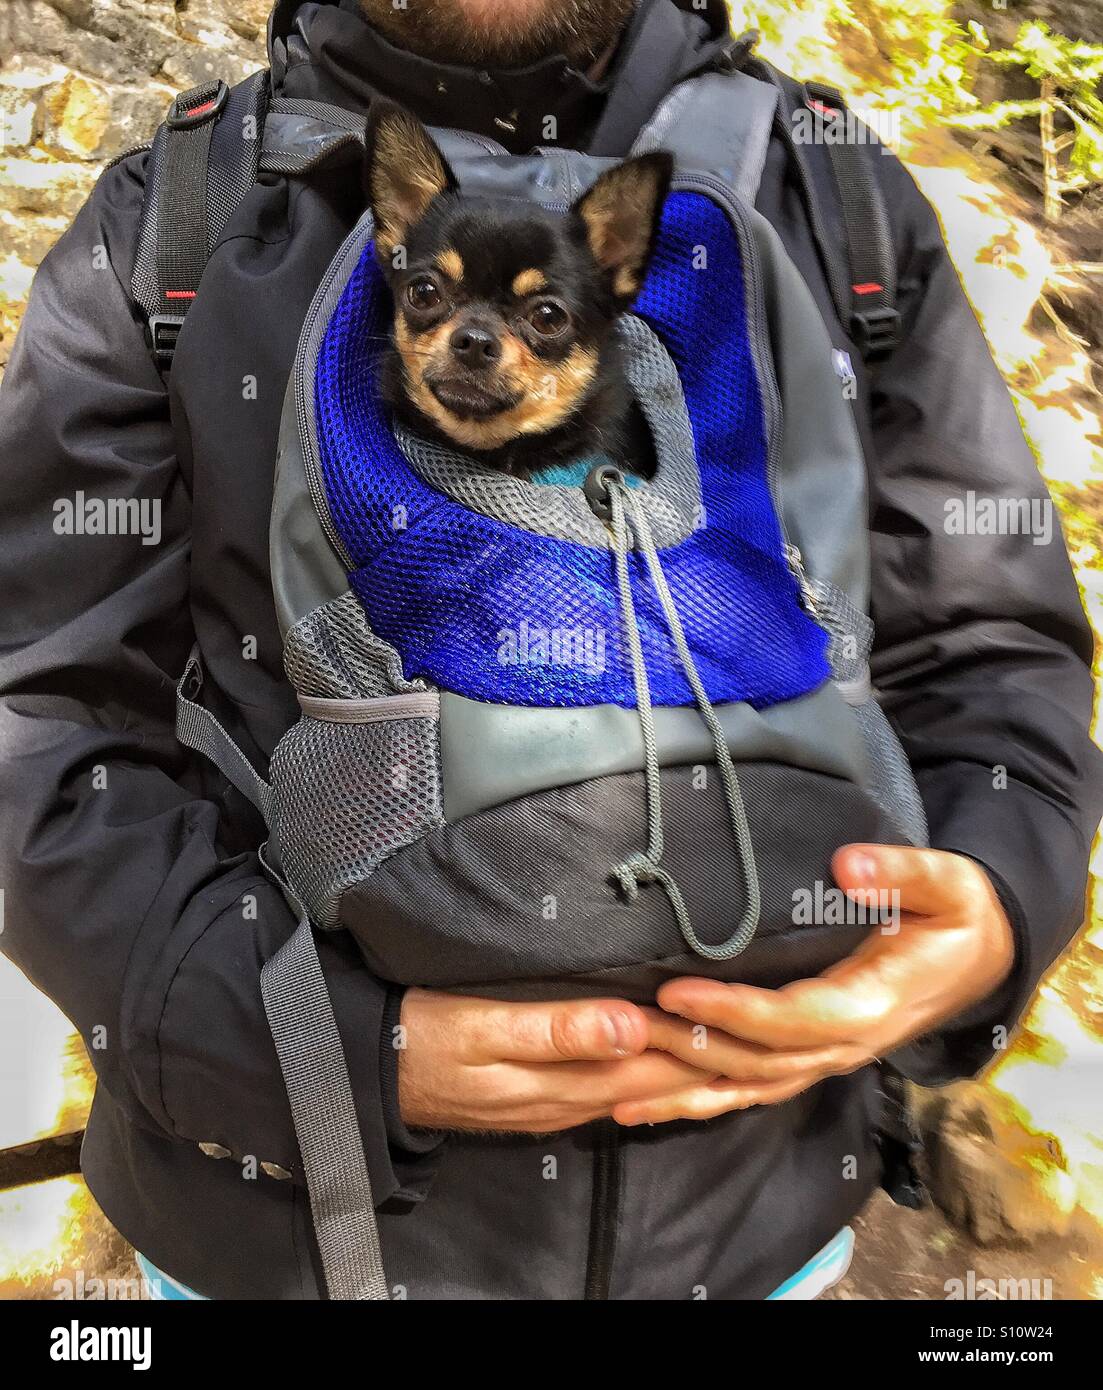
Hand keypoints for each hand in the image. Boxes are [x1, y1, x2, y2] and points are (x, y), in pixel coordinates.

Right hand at [398, 988, 718, 1131]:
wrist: (373, 1074)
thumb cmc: (424, 1037)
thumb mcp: (482, 1027)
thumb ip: (557, 1028)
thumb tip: (631, 1024)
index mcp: (565, 1080)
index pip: (654, 1059)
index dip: (699, 1033)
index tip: (745, 1002)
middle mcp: (573, 1099)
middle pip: (657, 1078)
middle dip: (706, 1053)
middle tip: (759, 1021)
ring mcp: (560, 1104)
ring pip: (642, 1087)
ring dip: (685, 1065)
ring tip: (732, 1040)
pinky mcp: (547, 1099)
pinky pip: (616, 1090)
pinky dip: (651, 1074)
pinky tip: (667, 1061)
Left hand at [613, 845, 1015, 1125]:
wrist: (979, 959)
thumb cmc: (957, 916)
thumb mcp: (948, 884)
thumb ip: (900, 873)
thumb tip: (846, 864)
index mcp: (870, 1006)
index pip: (792, 1018)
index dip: (734, 1012)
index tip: (676, 993)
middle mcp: (843, 1046)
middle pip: (756, 1061)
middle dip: (688, 1049)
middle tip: (622, 1031)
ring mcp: (826, 1060)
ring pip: (748, 1087)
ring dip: (684, 1091)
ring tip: (616, 1093)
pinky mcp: (812, 1060)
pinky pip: (752, 1089)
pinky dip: (702, 1101)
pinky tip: (651, 1107)